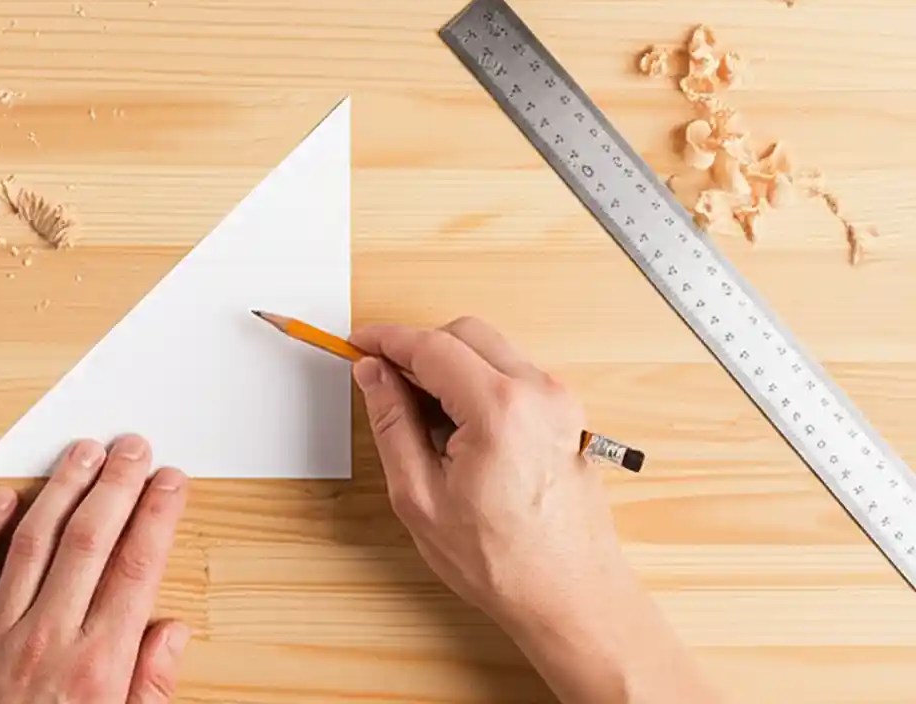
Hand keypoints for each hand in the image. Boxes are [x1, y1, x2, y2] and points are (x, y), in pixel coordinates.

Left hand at [0, 435, 190, 703]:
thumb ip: (148, 689)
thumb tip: (172, 631)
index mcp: (97, 670)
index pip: (136, 568)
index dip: (157, 515)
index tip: (172, 482)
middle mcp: (46, 643)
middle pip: (90, 541)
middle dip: (116, 484)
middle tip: (133, 446)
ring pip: (33, 544)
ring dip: (61, 490)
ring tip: (81, 453)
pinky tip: (3, 499)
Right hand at [351, 317, 625, 623]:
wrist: (571, 596)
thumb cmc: (503, 561)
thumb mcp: (420, 496)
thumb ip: (392, 424)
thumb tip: (373, 375)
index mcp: (499, 410)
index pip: (431, 347)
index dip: (386, 340)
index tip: (358, 344)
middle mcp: (538, 393)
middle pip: (465, 333)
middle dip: (419, 347)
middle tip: (382, 378)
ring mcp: (560, 402)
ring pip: (492, 350)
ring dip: (450, 364)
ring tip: (420, 415)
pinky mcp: (567, 415)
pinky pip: (514, 374)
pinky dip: (478, 381)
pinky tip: (457, 426)